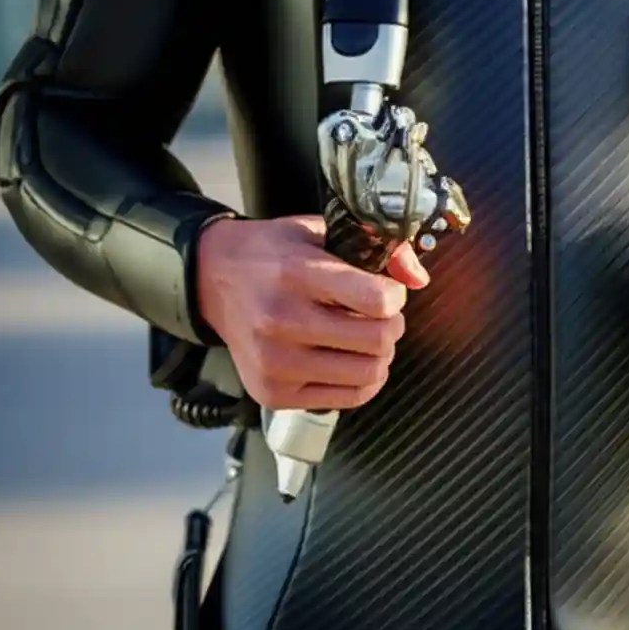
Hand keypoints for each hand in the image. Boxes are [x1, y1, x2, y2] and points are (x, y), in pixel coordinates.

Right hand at [196, 215, 429, 410]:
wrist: (211, 280)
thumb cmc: (271, 255)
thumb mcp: (318, 232)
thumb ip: (375, 248)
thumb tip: (417, 279)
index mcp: (297, 273)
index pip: (377, 299)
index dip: (395, 296)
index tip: (387, 291)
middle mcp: (282, 321)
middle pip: (379, 339)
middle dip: (392, 325)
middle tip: (377, 315)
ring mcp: (276, 362)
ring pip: (370, 373)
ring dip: (379, 355)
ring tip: (363, 336)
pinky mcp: (273, 393)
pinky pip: (349, 398)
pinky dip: (362, 380)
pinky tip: (349, 359)